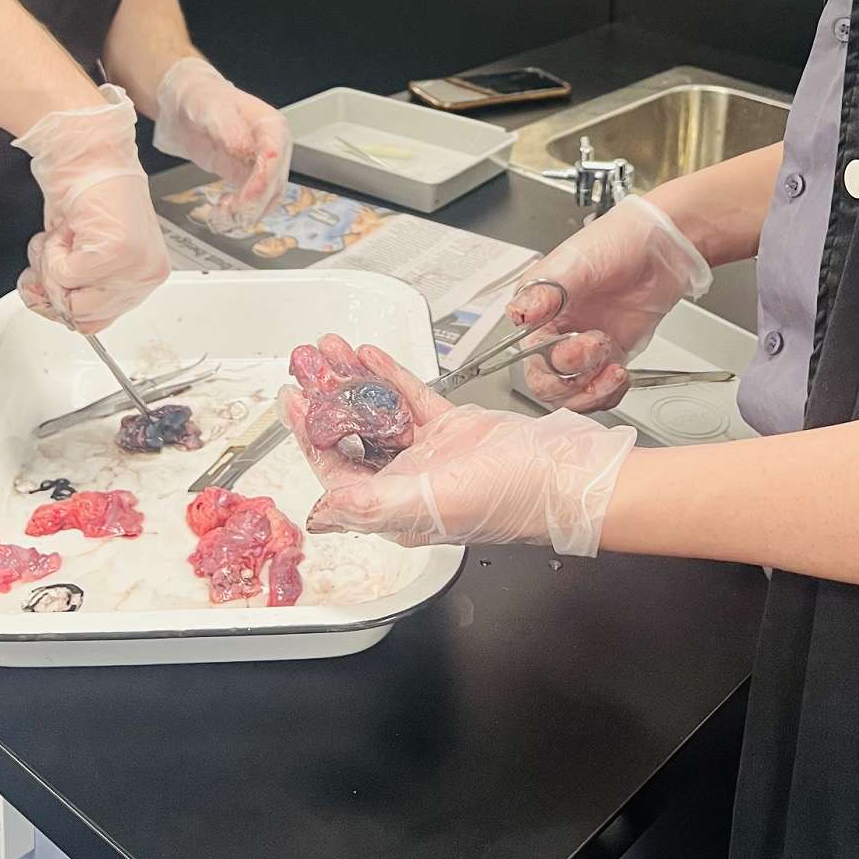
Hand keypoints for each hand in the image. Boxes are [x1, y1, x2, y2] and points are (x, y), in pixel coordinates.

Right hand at [13, 85, 169, 332]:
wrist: (86, 149)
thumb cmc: (84, 191)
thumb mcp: (85, 252)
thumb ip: (80, 288)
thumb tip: (61, 315)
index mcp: (147, 274)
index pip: (98, 320)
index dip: (63, 303)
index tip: (48, 282)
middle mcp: (148, 273)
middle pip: (82, 317)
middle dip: (54, 286)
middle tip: (54, 251)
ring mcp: (136, 265)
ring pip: (70, 301)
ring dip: (52, 267)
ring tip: (66, 235)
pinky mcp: (117, 253)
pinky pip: (63, 276)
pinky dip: (51, 252)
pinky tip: (67, 227)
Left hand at [152, 57, 290, 229]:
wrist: (184, 104)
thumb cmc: (201, 98)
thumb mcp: (211, 107)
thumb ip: (228, 127)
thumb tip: (244, 148)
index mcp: (270, 125)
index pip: (275, 157)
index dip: (262, 180)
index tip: (245, 198)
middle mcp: (272, 146)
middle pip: (275, 183)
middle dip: (254, 203)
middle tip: (231, 214)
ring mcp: (260, 164)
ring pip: (267, 198)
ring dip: (247, 213)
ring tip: (222, 217)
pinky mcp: (245, 176)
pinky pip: (252, 201)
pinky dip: (240, 213)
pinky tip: (221, 213)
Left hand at [282, 346, 634, 556]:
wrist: (568, 475)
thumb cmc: (513, 500)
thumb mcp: (432, 502)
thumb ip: (374, 503)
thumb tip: (322, 511)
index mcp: (395, 507)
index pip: (337, 470)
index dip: (309, 435)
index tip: (291, 400)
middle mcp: (407, 481)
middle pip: (353, 435)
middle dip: (326, 397)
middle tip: (306, 362)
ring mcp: (431, 453)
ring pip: (379, 412)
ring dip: (353, 379)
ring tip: (331, 348)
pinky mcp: (455, 429)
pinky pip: (413, 397)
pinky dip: (390, 374)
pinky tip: (369, 354)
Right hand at [507, 194, 711, 412]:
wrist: (661, 247)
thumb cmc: (615, 242)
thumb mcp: (575, 263)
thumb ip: (545, 291)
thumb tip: (518, 313)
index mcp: (539, 309)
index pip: (528, 354)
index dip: (553, 359)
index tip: (580, 339)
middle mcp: (556, 331)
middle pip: (546, 383)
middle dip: (572, 379)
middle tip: (600, 352)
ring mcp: (584, 347)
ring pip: (571, 394)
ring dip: (592, 392)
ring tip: (613, 369)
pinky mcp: (610, 356)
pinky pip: (599, 392)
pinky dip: (609, 393)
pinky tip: (620, 374)